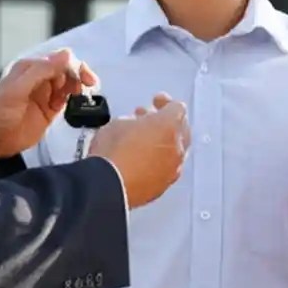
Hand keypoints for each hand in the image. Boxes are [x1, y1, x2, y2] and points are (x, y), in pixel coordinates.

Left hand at [0, 48, 97, 158]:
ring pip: (70, 83)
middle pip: (67, 69)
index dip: (73, 65)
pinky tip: (75, 104)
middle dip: (79, 75)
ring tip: (80, 96)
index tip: (82, 77)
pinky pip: (67, 98)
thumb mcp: (16, 90)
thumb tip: (65, 55)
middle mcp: (39, 78)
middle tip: (88, 86)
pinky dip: (75, 100)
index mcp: (30, 68)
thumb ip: (41, 71)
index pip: (58, 59)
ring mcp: (45, 93)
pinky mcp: (50, 109)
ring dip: (78, 87)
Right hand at [89, 93, 189, 208]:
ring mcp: (172, 169)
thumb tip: (136, 125)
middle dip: (165, 123)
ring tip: (141, 143)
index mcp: (169, 124)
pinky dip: (156, 163)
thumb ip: (136, 120)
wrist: (107, 185)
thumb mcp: (119, 122)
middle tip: (149, 120)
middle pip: (180, 129)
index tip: (156, 102)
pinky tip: (140, 162)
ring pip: (173, 151)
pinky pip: (165, 169)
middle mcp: (177, 147)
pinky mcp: (162, 186)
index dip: (164, 102)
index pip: (176, 107)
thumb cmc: (112, 153)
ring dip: (161, 144)